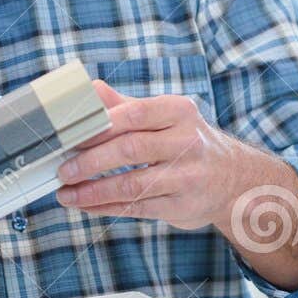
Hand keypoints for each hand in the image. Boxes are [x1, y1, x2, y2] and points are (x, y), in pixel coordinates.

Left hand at [53, 80, 297, 287]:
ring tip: (66, 194)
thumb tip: (89, 89)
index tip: (69, 136)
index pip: (135, 113)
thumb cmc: (188, 142)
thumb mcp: (165, 117)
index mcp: (179, 112)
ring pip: (131, 184)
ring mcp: (187, 177)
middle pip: (130, 149)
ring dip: (92, 191)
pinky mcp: (182, 206)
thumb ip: (125, 105)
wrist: (235, 180)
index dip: (99, 125)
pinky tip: (85, 206)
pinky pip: (136, 208)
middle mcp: (187, 142)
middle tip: (62, 169)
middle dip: (90, 161)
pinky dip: (106, 208)